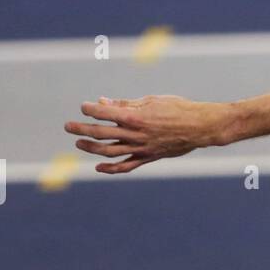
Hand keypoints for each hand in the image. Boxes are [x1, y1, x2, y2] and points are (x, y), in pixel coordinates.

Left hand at [65, 95, 232, 173]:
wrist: (200, 126)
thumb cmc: (178, 108)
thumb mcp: (152, 101)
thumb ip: (125, 104)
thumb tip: (103, 102)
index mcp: (136, 117)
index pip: (105, 113)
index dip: (91, 110)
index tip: (83, 106)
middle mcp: (136, 134)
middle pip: (101, 133)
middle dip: (82, 129)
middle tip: (69, 126)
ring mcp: (141, 148)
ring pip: (109, 151)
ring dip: (91, 147)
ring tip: (80, 142)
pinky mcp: (148, 157)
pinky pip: (126, 166)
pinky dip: (111, 169)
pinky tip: (99, 166)